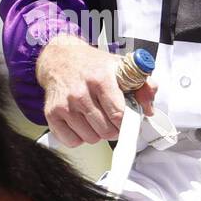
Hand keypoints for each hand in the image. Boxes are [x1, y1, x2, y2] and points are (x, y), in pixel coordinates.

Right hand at [35, 34, 158, 147]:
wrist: (60, 58)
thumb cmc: (91, 65)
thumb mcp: (121, 67)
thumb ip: (142, 85)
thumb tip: (149, 108)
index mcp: (100, 79)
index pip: (119, 114)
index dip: (127, 122)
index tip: (128, 121)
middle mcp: (80, 92)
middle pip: (106, 130)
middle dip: (114, 128)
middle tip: (111, 118)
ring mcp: (65, 104)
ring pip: (90, 138)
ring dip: (97, 133)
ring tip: (95, 118)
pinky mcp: (52, 114)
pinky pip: (72, 141)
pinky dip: (79, 137)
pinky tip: (81, 123)